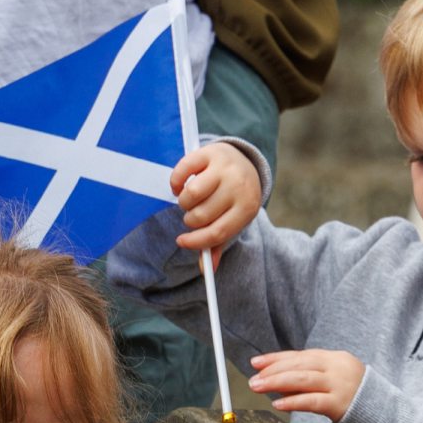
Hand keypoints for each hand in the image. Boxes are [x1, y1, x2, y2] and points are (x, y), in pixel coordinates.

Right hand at [171, 143, 261, 262]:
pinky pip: (183, 171)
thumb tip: (206, 270)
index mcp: (247, 207)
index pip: (218, 232)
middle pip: (202, 215)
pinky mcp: (210, 152)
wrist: (244, 163)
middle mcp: (238, 186)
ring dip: (183, 202)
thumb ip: (217, 243)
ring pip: (191, 194)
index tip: (181, 242)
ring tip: (188, 201)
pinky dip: (175, 182)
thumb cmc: (233, 200)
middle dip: (190, 219)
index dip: (196, 241)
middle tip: (192, 216)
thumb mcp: (232, 220)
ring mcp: (224, 167)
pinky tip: (178, 186)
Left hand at [248, 348, 365, 420]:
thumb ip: (308, 379)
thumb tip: (276, 383)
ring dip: (276, 382)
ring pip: (302, 379)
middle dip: (273, 371)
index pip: (300, 355)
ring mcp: (340, 385)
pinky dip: (292, 401)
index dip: (276, 358)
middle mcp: (337, 367)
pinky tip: (277, 403)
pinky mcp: (340, 404)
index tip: (256, 363)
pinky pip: (311, 401)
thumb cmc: (352, 398)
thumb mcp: (331, 382)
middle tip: (253, 379)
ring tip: (258, 387)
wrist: (383, 415)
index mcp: (334, 358)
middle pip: (299, 365)